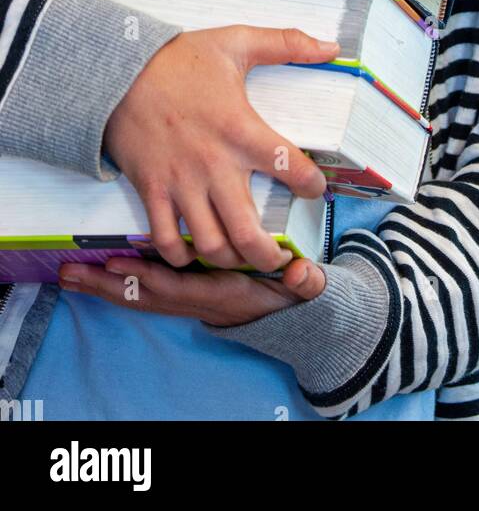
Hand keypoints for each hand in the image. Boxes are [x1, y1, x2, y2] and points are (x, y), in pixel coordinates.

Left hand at [57, 252, 326, 325]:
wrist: (292, 320)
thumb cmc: (293, 295)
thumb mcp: (305, 287)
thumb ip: (304, 281)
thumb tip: (300, 275)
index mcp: (221, 295)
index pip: (178, 287)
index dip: (146, 276)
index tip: (119, 262)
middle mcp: (197, 302)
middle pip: (145, 297)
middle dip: (106, 287)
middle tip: (70, 274)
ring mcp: (187, 302)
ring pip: (139, 297)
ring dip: (103, 288)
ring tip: (69, 275)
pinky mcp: (183, 296)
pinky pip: (145, 293)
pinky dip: (118, 286)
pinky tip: (97, 275)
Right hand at [103, 24, 340, 273]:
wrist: (117, 70)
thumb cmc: (179, 59)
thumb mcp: (237, 41)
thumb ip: (287, 43)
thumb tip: (332, 46)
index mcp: (240, 129)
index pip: (289, 167)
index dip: (312, 185)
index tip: (316, 189)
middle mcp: (213, 164)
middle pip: (246, 232)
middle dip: (267, 257)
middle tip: (279, 259)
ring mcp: (180, 183)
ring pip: (208, 245)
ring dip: (229, 260)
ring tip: (241, 257)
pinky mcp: (151, 191)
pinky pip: (166, 240)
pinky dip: (181, 257)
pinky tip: (195, 254)